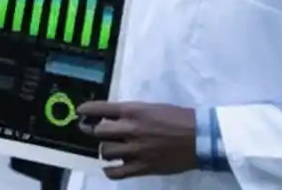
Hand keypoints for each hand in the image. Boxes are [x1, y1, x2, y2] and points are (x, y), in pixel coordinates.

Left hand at [77, 101, 198, 179]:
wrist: (200, 137)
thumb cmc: (179, 118)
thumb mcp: (153, 108)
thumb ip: (132, 113)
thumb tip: (113, 119)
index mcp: (134, 111)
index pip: (101, 109)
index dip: (87, 110)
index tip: (81, 112)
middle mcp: (131, 129)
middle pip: (99, 132)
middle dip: (97, 132)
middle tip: (99, 133)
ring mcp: (136, 150)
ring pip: (106, 152)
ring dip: (106, 151)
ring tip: (111, 150)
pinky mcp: (143, 167)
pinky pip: (117, 172)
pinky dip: (110, 170)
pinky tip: (111, 167)